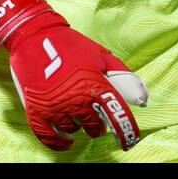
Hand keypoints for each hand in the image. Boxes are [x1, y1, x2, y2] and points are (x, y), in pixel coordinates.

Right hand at [0, 0, 147, 150]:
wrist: (35, 35)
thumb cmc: (71, 45)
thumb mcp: (101, 56)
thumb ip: (123, 77)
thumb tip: (143, 99)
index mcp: (94, 84)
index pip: (116, 115)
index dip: (126, 131)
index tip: (129, 141)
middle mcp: (75, 99)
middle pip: (94, 127)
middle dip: (98, 125)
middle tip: (95, 116)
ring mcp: (54, 106)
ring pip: (73, 130)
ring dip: (78, 127)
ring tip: (77, 114)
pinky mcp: (36, 110)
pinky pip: (49, 137)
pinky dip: (59, 143)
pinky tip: (66, 140)